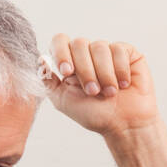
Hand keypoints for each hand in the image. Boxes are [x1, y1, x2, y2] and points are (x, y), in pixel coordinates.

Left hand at [43, 34, 159, 136]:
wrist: (124, 124)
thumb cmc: (95, 114)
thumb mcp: (63, 100)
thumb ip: (48, 81)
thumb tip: (40, 60)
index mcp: (70, 62)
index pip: (59, 41)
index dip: (61, 53)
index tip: (67, 72)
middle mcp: (87, 53)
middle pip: (79, 43)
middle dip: (85, 71)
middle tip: (93, 92)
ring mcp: (107, 51)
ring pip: (99, 47)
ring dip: (104, 74)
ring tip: (110, 93)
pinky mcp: (127, 53)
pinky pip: (119, 49)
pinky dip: (120, 70)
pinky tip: (123, 84)